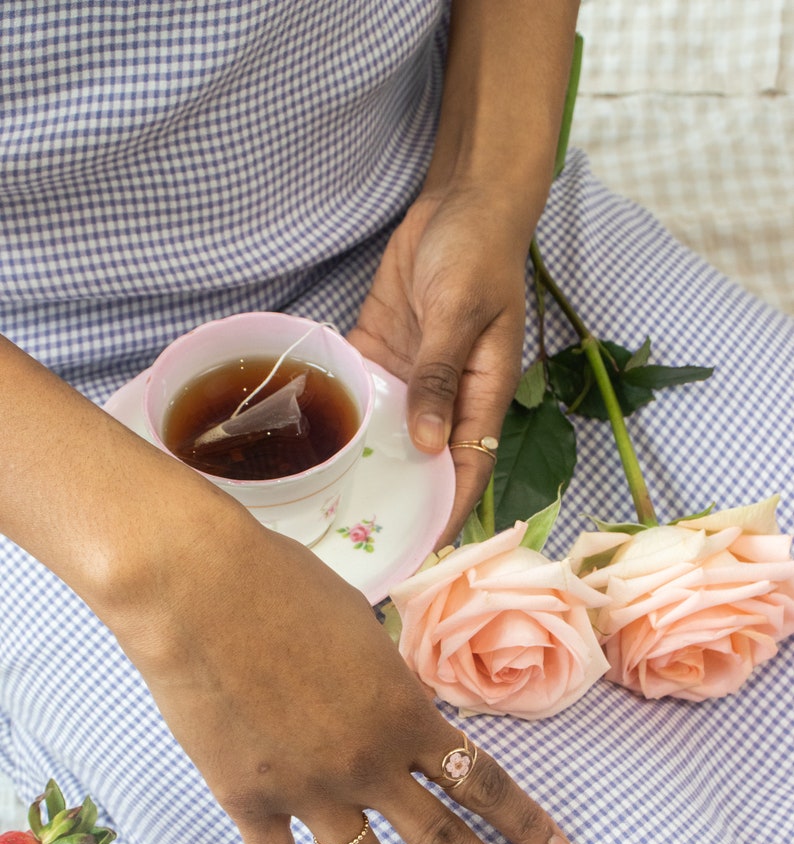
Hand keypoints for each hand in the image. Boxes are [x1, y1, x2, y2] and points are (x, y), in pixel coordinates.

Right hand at [112, 492, 573, 843]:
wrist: (199, 593)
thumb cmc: (286, 587)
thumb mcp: (364, 630)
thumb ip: (389, 682)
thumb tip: (397, 706)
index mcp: (405, 713)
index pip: (482, 780)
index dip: (526, 821)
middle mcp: (368, 764)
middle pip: (445, 836)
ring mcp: (309, 791)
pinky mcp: (249, 800)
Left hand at [349, 185, 533, 543]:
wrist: (461, 201)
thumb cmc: (477, 253)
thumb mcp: (460, 314)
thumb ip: (441, 377)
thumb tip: (429, 443)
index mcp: (481, 394)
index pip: (468, 468)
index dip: (448, 511)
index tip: (422, 548)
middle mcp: (447, 396)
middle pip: (425, 462)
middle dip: (401, 500)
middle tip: (362, 539)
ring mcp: (413, 376)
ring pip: (390, 433)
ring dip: (366, 463)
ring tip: (328, 504)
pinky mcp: (384, 352)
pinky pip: (363, 392)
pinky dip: (342, 412)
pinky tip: (310, 440)